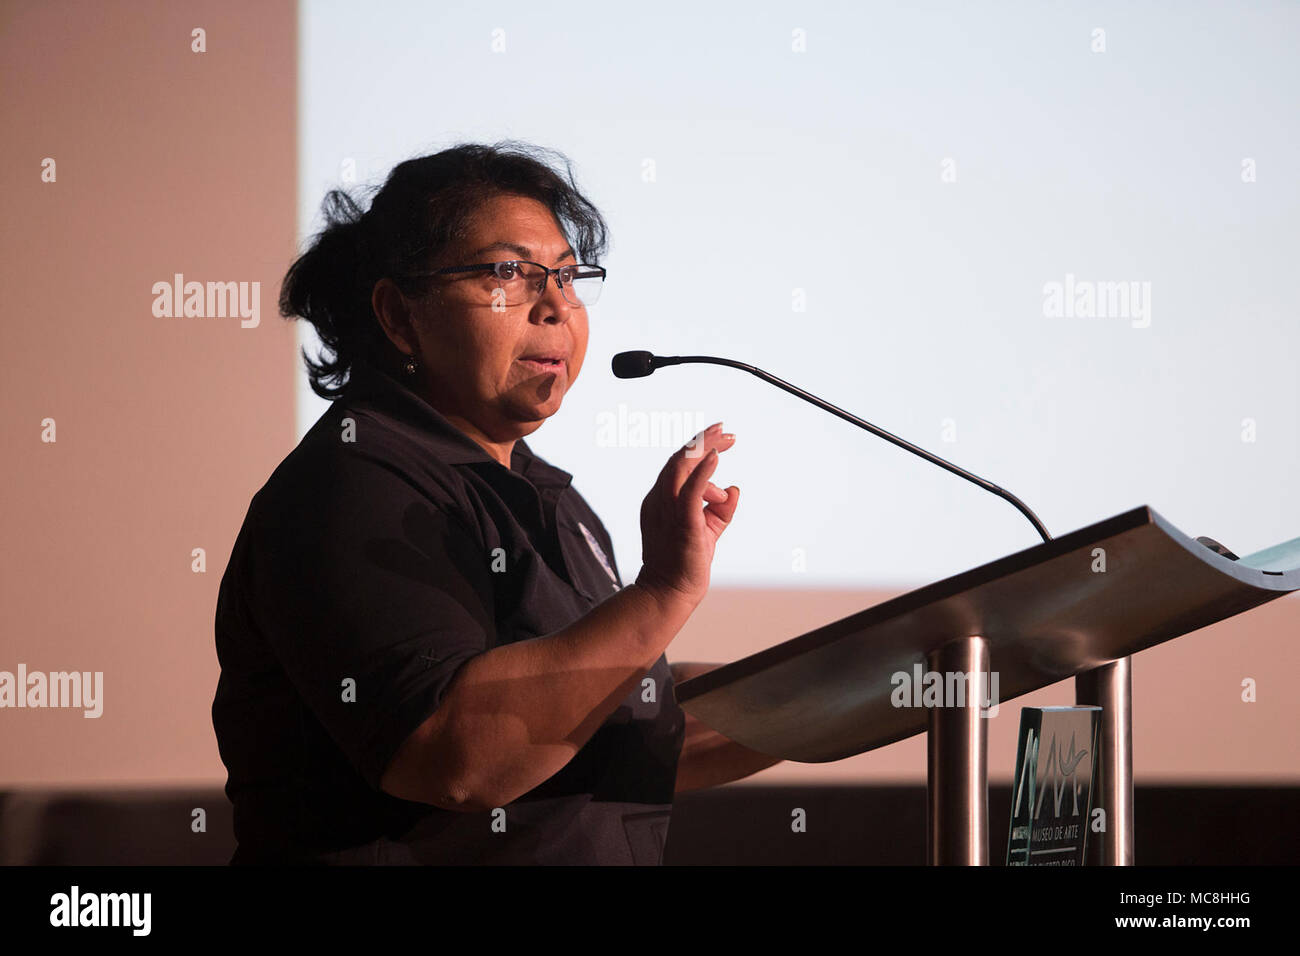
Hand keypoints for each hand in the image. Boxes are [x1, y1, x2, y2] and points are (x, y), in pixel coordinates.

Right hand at [634, 422, 738, 609]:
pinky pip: (690, 491)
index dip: (700, 448)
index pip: (680, 465)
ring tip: (723, 437)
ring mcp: (668, 510)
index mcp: (661, 499)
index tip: (723, 439)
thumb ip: (720, 509)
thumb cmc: (684, 564)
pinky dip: (703, 472)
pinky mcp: (682, 522)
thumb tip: (734, 488)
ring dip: (702, 448)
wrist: (669, 593)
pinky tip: (715, 457)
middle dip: (704, 440)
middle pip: (680, 459)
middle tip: (726, 430)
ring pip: (681, 467)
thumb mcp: (708, 530)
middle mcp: (660, 499)